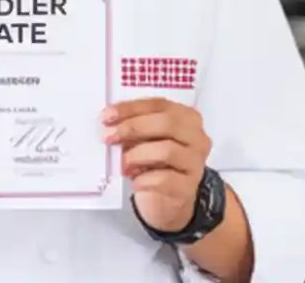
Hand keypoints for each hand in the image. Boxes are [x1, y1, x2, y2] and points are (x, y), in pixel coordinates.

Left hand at [102, 97, 211, 232]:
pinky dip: (144, 179)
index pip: (159, 105)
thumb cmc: (154, 161)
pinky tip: (134, 181)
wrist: (166, 198)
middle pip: (167, 123)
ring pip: (166, 151)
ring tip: (122, 163)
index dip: (131, 108)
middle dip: (133, 127)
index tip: (107, 116)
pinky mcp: (188, 187)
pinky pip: (164, 180)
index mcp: (186, 117)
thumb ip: (133, 127)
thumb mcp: (144, 139)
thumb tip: (110, 124)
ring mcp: (195, 163)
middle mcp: (197, 137)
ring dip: (137, 155)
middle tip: (109, 137)